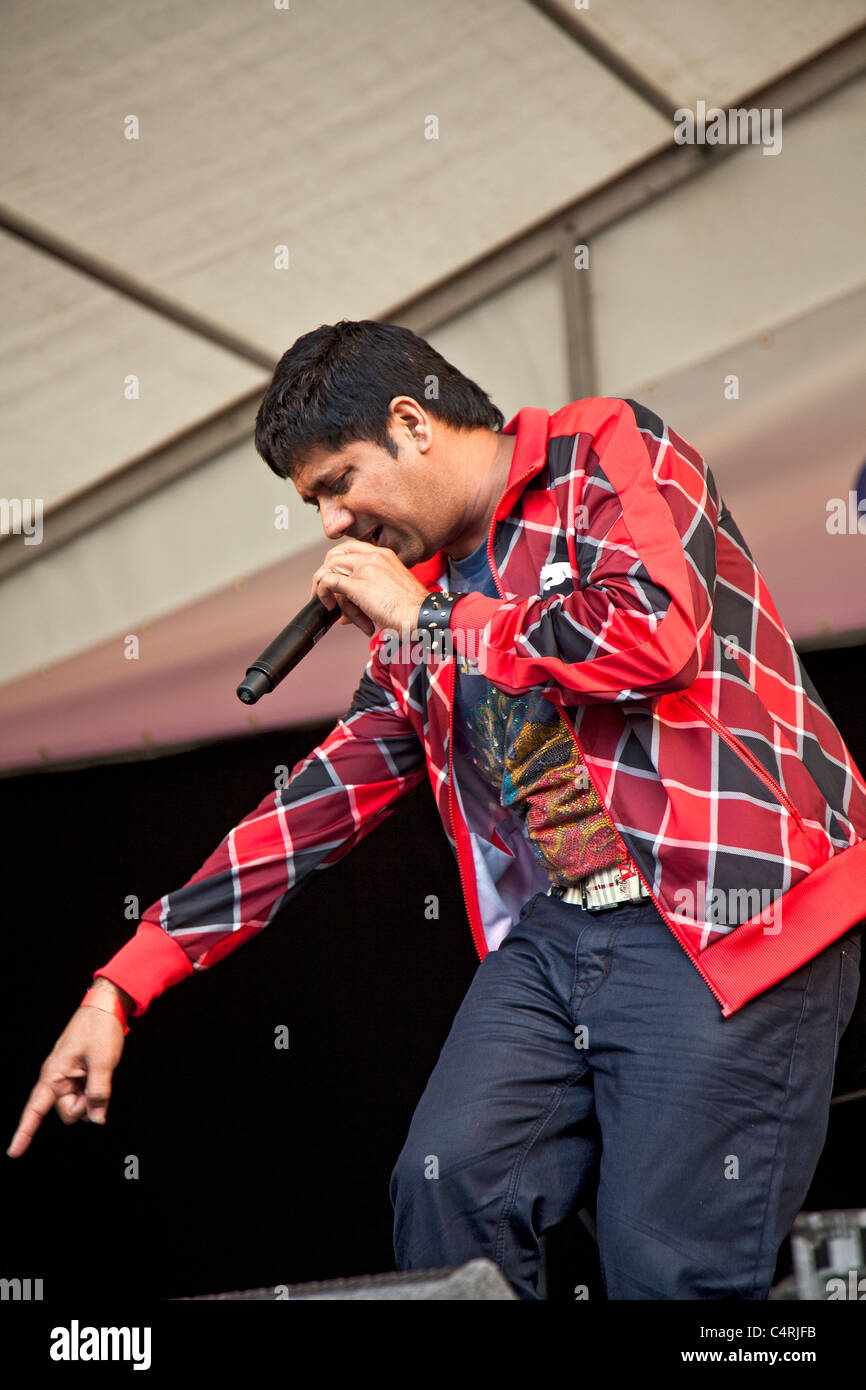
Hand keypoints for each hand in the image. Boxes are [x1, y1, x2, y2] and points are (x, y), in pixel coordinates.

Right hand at [6, 987, 127, 1157]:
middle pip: (68, 1112)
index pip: (35, 1109)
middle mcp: (56, 1079)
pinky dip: (95, 1092)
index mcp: (53, 1075)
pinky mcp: (77, 1076)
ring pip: (79, 1106)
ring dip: (92, 1097)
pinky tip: (99, 1074)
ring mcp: (67, 1078)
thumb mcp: (103, 1061)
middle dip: (85, 1105)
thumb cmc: (100, 1029)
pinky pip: (85, 1095)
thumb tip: (97, 1120)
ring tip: (99, 1071)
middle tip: (97, 1078)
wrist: (107, 1006)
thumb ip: (99, 1092)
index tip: (13, 1152)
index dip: (25, 1132)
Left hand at [310, 539, 429, 636]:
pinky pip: (327, 581)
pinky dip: (322, 594)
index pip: (352, 550)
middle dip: (327, 574)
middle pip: (336, 555)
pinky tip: (330, 608)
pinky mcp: (357, 584)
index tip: (339, 584)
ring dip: (328, 591)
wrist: (424, 616)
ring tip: (337, 610)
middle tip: (328, 594)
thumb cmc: (414, 611)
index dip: (340, 566)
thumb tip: (348, 611)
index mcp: (385, 555)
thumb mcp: (391, 593)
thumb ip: (368, 596)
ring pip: (330, 570)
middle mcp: (374, 556)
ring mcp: (365, 568)